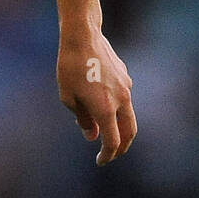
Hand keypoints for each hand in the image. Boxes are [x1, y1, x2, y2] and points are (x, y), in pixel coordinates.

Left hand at [57, 30, 136, 165]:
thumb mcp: (68, 97)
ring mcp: (126, 87)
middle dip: (122, 147)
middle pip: (130, 132)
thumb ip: (82, 119)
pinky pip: (124, 99)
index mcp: (105, 109)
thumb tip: (91, 135)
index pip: (113, 141)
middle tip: (110, 154)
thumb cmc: (70, 67)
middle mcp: (121, 100)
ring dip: (120, 128)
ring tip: (104, 132)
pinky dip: (117, 110)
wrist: (82, 36)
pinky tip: (101, 106)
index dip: (108, 155)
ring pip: (129, 115)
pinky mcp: (125, 77)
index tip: (100, 161)